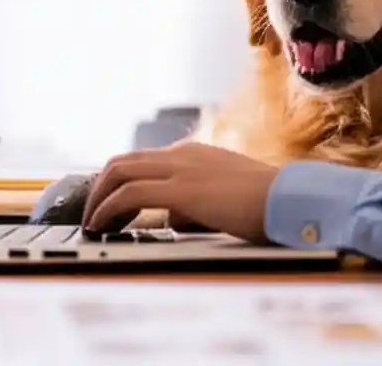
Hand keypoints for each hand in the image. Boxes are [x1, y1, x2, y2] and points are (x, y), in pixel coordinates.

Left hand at [79, 142, 279, 243]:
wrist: (290, 201)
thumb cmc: (265, 204)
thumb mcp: (223, 197)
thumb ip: (195, 203)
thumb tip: (173, 217)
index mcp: (194, 154)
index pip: (142, 160)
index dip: (117, 182)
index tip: (107, 205)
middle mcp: (183, 154)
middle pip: (122, 161)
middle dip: (98, 188)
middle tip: (92, 216)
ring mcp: (182, 168)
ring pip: (119, 171)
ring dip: (98, 198)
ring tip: (93, 224)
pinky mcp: (183, 189)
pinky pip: (130, 194)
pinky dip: (109, 209)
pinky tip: (104, 226)